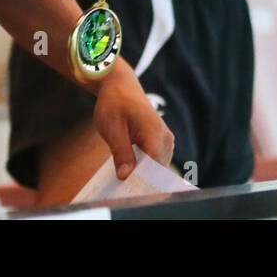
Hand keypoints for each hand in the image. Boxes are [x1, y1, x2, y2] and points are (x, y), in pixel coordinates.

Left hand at [92, 61, 174, 179]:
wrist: (120, 85)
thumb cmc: (114, 103)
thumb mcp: (111, 128)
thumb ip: (121, 153)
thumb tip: (125, 177)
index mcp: (153, 131)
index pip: (155, 167)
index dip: (143, 182)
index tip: (128, 191)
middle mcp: (164, 136)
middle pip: (158, 169)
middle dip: (142, 180)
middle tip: (122, 187)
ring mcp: (166, 138)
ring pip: (158, 167)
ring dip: (143, 174)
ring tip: (125, 177)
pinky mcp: (162, 140)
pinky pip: (157, 160)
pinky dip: (145, 167)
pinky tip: (130, 168)